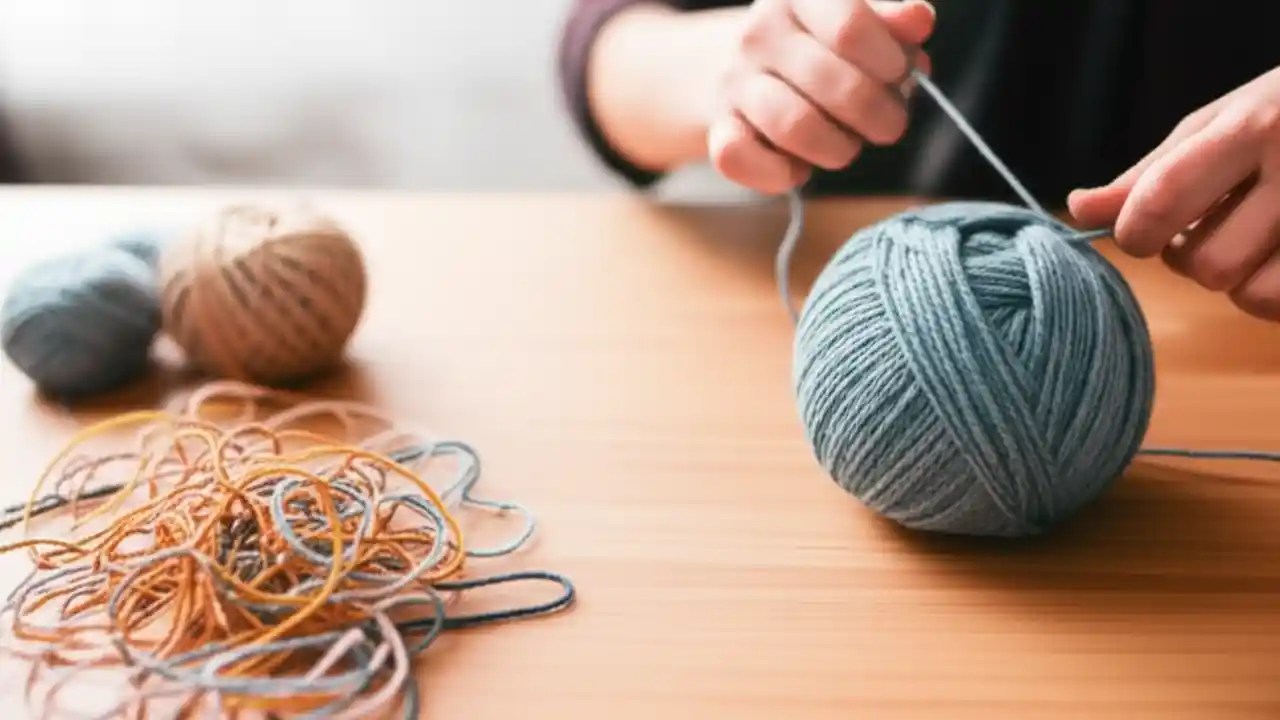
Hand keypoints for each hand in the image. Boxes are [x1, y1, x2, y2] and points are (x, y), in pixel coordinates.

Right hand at [707, 0, 933, 194]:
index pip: (851, 27)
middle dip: (879, 117)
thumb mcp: (856, 22)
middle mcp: (760, 33)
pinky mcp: (718, 127)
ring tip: (847, 147)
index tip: (900, 77)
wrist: (736, 65)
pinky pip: (741, 159)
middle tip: (888, 125)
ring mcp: (734, 82)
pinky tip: (799, 167)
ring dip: (838, 149)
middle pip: (835, 85)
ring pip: (794, 126)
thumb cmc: (816, 48)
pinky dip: (781, 174)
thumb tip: (919, 21)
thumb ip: (891, 23)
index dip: (890, 63)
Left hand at [1069, 66, 1279, 320]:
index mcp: (1254, 128)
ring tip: (1260, 236)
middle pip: (1204, 265)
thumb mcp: (1221, 124)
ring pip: (1249, 296)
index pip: (1161, 202)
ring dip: (1241, 278)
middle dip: (1195, 256)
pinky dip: (1275, 292)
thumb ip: (1151, 173)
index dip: (1135, 233)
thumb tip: (1080, 210)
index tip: (1143, 231)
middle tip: (1221, 223)